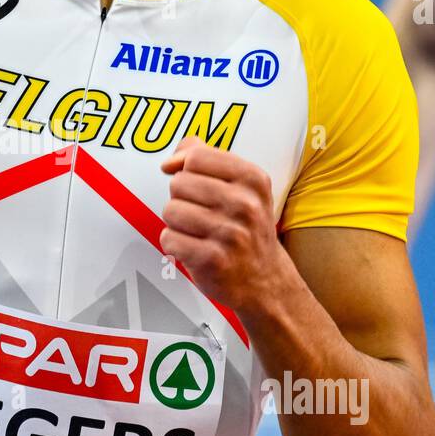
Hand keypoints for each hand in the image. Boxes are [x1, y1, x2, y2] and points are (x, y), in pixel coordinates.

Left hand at [161, 140, 280, 312]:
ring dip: (176, 223)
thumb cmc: (246, 228)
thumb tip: (173, 157)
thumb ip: (207, 159)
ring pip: (170, 210)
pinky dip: (174, 245)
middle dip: (182, 198)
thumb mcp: (241, 186)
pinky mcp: (212, 259)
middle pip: (179, 183)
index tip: (191, 182)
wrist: (265, 279)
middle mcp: (245, 204)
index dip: (185, 169)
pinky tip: (194, 248)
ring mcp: (230, 233)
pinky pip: (168, 239)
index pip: (196, 157)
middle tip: (203, 215)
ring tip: (198, 232)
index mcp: (253, 179)